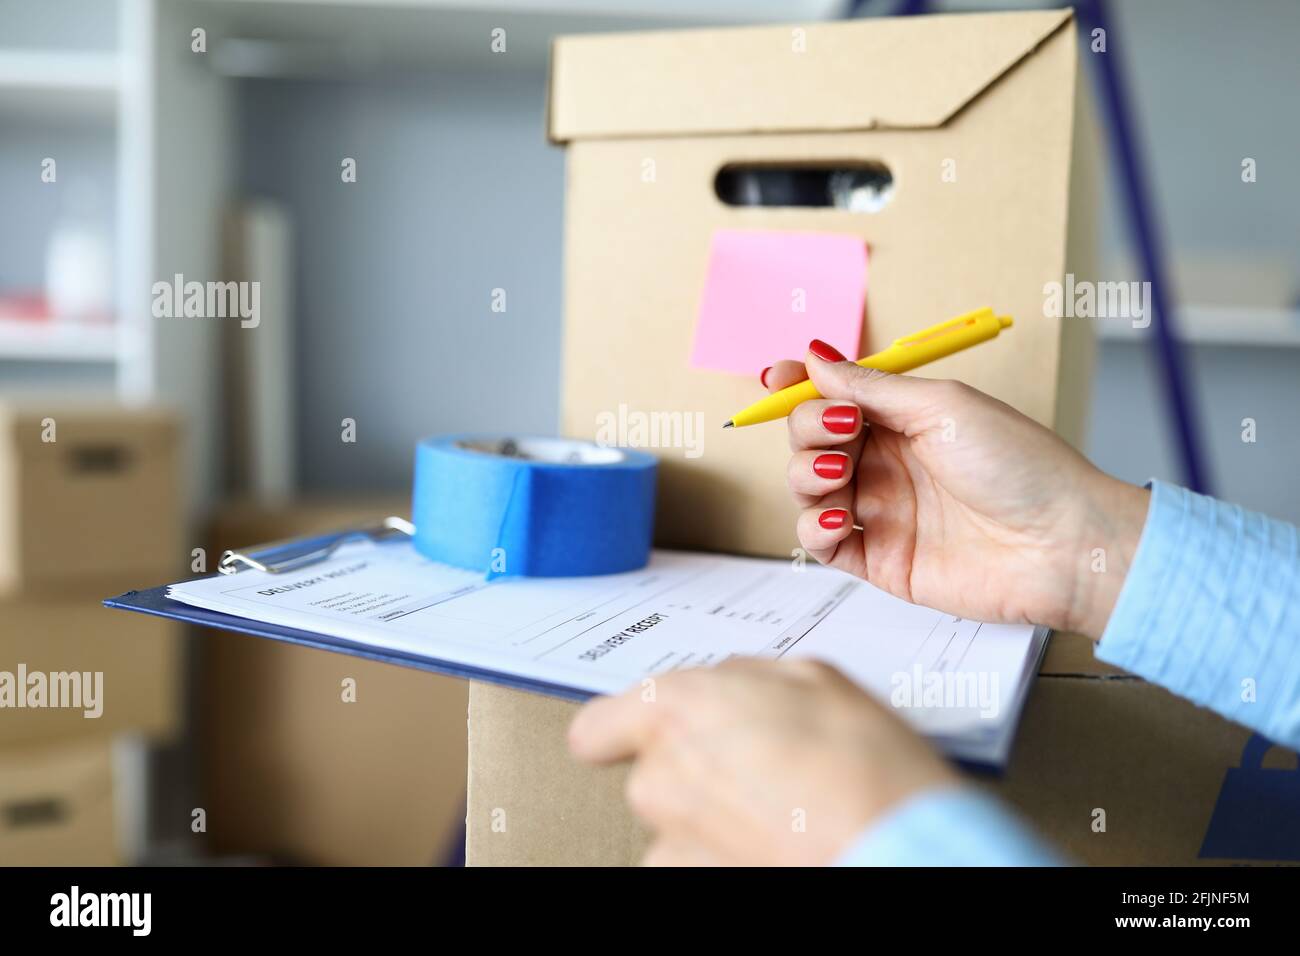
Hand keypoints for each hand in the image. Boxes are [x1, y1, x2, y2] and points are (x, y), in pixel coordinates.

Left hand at [569, 658, 957, 865]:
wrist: (896, 849)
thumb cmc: (864, 766)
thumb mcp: (815, 678)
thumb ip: (746, 676)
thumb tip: (730, 685)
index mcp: (675, 709)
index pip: (597, 727)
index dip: (623, 730)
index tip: (643, 735)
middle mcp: (658, 776)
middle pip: (651, 768)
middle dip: (695, 764)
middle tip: (760, 761)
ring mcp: (672, 841)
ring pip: (675, 820)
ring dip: (710, 814)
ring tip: (777, 807)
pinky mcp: (689, 881)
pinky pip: (693, 860)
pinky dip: (724, 854)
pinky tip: (772, 841)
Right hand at [765, 342, 1149, 638]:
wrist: (1061, 544)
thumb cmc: (1022, 467)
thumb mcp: (941, 407)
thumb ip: (869, 387)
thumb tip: (815, 355)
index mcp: (902, 417)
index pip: (832, 396)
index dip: (799, 385)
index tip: (777, 376)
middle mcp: (885, 461)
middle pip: (810, 438)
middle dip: (809, 427)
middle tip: (842, 429)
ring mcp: (880, 510)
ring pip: (805, 487)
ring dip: (806, 474)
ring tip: (839, 474)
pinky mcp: (877, 558)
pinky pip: (820, 541)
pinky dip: (814, 526)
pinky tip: (839, 516)